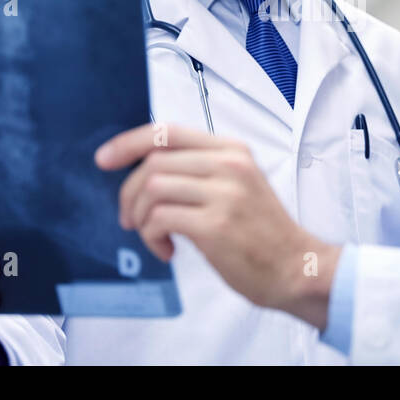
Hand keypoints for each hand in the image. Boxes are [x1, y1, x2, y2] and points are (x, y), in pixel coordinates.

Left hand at [96, 123, 338, 328]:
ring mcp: (223, 194)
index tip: (103, 159)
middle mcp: (229, 165)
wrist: (295, 268)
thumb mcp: (237, 186)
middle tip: (128, 218)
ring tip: (151, 235)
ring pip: (152, 189)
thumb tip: (146, 172)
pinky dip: (151, 236)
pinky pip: (159, 219)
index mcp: (232, 150)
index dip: (129, 142)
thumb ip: (200, 171)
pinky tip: (167, 250)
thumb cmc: (261, 233)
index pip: (168, 132)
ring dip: (138, 216)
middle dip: (128, 192)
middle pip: (153, 162)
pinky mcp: (215, 226)